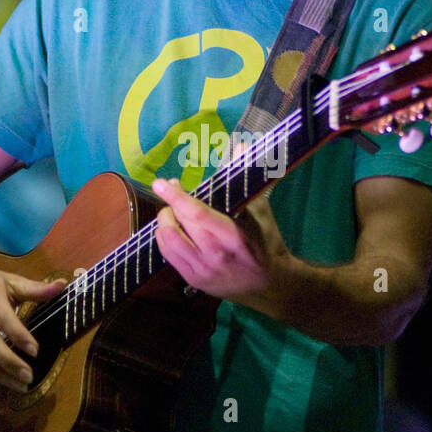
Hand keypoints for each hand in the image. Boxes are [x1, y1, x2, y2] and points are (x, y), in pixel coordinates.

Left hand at [151, 176, 289, 301]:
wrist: (269, 285)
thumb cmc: (266, 243)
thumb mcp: (260, 212)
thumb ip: (245, 181)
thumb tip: (242, 146)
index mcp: (232, 236)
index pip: (197, 213)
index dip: (176, 197)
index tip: (162, 183)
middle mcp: (214, 254)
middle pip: (179, 224)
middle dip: (170, 203)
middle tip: (172, 190)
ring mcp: (201, 270)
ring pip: (168, 240)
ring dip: (164, 221)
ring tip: (171, 211)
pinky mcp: (193, 280)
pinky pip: (167, 256)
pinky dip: (164, 237)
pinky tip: (171, 229)